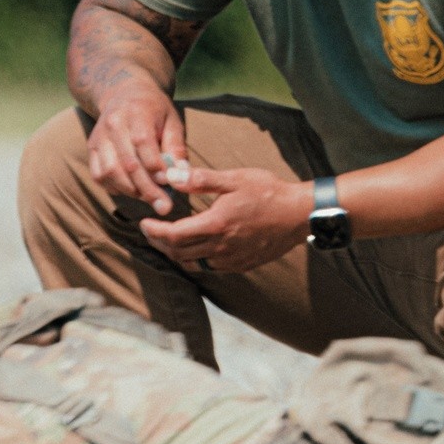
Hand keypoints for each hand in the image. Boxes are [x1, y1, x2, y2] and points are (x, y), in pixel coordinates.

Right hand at [86, 88, 187, 215]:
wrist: (124, 94)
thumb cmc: (154, 110)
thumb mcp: (172, 120)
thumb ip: (176, 147)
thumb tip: (181, 175)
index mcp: (136, 112)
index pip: (143, 143)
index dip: (156, 168)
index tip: (170, 185)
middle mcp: (113, 124)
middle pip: (127, 163)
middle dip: (147, 189)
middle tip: (164, 207)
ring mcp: (99, 137)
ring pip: (110, 172)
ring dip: (132, 191)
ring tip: (150, 198)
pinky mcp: (91, 148)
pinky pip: (99, 176)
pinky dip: (116, 188)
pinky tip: (132, 190)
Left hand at [139, 168, 311, 272]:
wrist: (299, 214)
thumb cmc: (268, 192)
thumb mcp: (234, 179)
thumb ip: (201, 179)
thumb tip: (171, 176)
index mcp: (215, 225)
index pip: (173, 236)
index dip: (154, 231)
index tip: (144, 223)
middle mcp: (220, 247)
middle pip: (177, 253)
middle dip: (159, 243)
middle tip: (150, 230)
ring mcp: (231, 260)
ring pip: (192, 263)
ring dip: (175, 253)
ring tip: (167, 238)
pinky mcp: (240, 265)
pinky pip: (209, 267)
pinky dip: (195, 259)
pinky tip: (194, 246)